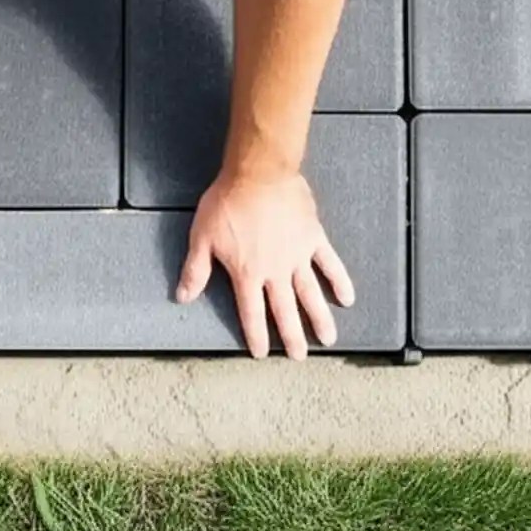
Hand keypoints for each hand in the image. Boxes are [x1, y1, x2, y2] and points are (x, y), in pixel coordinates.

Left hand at [177, 173, 354, 359]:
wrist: (259, 173)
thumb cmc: (228, 202)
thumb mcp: (203, 237)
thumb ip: (196, 270)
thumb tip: (183, 296)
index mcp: (247, 274)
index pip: (252, 313)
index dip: (256, 335)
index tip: (260, 353)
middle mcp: (275, 271)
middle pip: (285, 311)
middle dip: (292, 337)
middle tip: (299, 357)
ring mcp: (298, 256)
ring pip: (310, 294)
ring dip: (320, 319)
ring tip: (328, 339)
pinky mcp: (313, 237)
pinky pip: (329, 263)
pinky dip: (339, 281)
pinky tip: (348, 297)